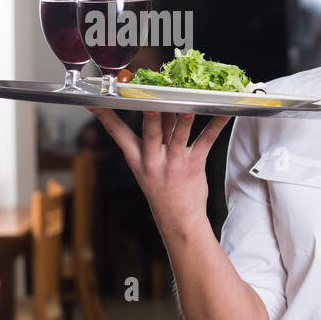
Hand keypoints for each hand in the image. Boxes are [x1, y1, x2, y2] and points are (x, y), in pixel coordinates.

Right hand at [86, 108, 231, 234]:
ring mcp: (174, 163)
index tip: (97, 100)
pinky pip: (205, 142)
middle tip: (149, 101)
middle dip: (150, 117)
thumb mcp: (148, 165)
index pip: (118, 133)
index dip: (106, 117)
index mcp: (136, 158)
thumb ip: (155, 136)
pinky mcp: (194, 165)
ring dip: (183, 121)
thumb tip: (161, 107)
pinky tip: (223, 115)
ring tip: (187, 107)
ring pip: (178, 137)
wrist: (177, 219)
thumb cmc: (162, 188)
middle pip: (150, 133)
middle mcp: (153, 160)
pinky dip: (215, 127)